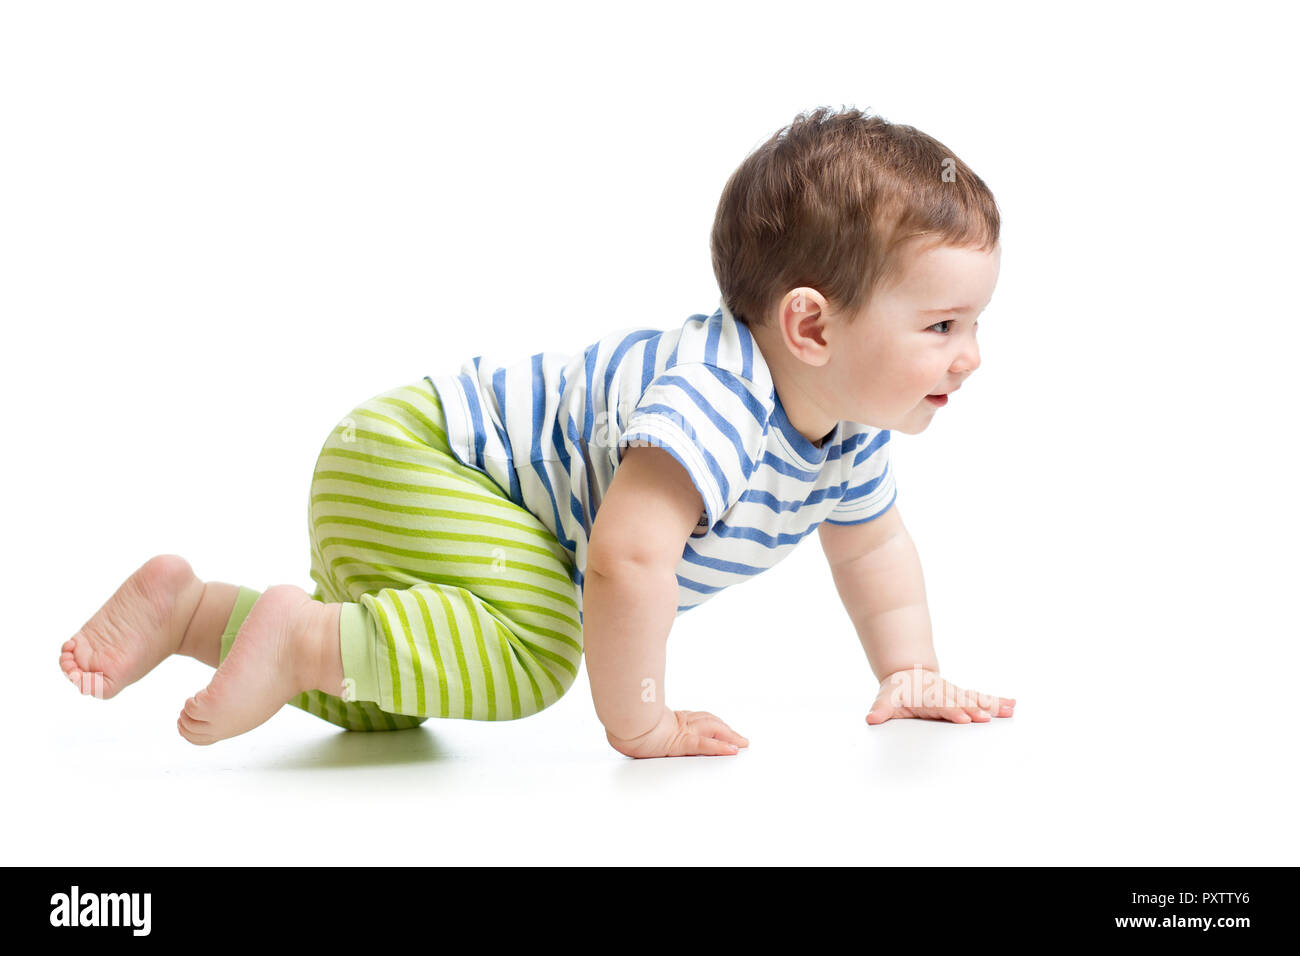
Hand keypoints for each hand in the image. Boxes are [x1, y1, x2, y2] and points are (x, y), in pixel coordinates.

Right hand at [605, 706, 749, 757]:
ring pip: (713, 730)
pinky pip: (706, 745)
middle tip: (739, 738)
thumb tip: (633, 712)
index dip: (712, 723)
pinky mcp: (682, 742)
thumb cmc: (626, 721)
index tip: (722, 728)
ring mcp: (682, 731)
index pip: (697, 718)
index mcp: (671, 719)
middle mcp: (680, 723)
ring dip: (729, 737)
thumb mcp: (638, 723)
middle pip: (709, 722)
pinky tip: (732, 750)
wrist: (622, 723)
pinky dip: (721, 747)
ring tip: (741, 744)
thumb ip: (643, 721)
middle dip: (726, 730)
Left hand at [867, 666, 1015, 724]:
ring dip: (992, 704)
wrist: (906, 672)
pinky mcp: (962, 696)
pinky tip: (1012, 705)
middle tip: (987, 718)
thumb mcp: (885, 698)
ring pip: (975, 698)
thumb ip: (880, 709)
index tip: (964, 718)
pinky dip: (996, 701)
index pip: (941, 705)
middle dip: (975, 710)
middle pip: (962, 701)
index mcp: (928, 696)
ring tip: (1009, 710)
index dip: (953, 711)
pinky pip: (981, 698)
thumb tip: (871, 718)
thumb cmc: (897, 689)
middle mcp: (944, 693)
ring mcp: (955, 693)